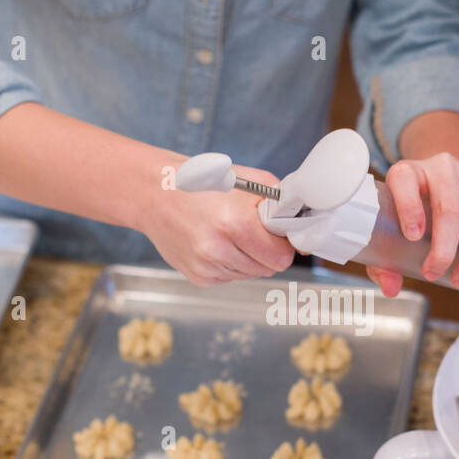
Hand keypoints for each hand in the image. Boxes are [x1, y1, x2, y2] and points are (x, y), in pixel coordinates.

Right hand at [145, 165, 294, 285]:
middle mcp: (218, 249)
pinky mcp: (198, 277)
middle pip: (269, 268)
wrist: (154, 192)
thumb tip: (303, 242)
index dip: (282, 243)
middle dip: (267, 250)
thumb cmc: (204, 182)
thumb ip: (282, 207)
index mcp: (234, 223)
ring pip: (251, 274)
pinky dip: (231, 262)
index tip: (273, 230)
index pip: (281, 257)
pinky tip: (216, 242)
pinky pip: (232, 277)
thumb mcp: (249, 181)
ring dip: (249, 257)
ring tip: (229, 233)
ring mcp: (206, 267)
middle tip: (250, 228)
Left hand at [366, 153, 458, 296]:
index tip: (413, 237)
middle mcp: (438, 165)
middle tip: (435, 275)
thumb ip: (383, 260)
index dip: (408, 208)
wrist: (440, 179)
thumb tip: (392, 288)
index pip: (404, 181)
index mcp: (406, 172)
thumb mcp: (389, 227)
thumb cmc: (411, 209)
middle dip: (444, 249)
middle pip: (448, 208)